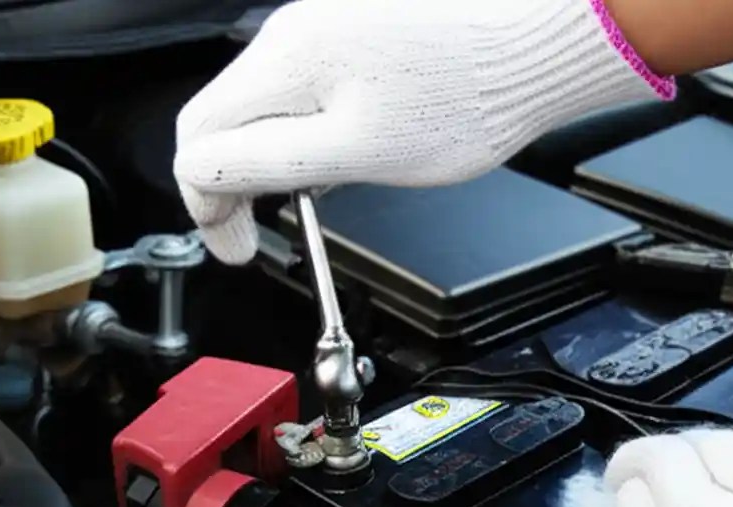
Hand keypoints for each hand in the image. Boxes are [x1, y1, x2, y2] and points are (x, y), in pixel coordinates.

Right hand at [174, 0, 671, 264]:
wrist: (533, 51)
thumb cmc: (465, 100)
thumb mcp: (356, 152)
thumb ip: (268, 163)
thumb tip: (202, 177)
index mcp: (285, 61)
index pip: (199, 137)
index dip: (209, 205)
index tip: (238, 249)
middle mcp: (294, 34)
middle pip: (224, 119)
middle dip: (234, 184)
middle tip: (262, 235)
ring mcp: (324, 31)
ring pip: (265, 107)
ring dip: (272, 159)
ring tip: (314, 196)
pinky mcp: (355, 36)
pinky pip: (305, 92)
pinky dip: (306, 133)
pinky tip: (342, 158)